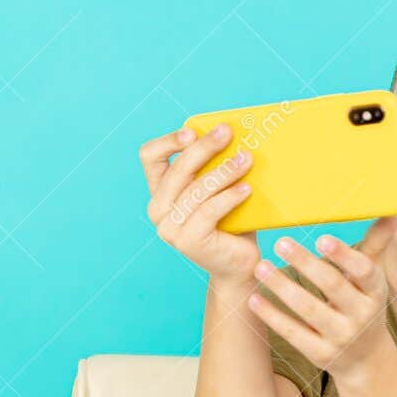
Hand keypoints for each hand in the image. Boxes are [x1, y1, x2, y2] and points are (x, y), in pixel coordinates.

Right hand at [140, 123, 259, 283]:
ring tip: (246, 160)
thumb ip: (214, 167)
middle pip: (178, 168)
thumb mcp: (219, 190)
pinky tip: (247, 189)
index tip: (193, 131)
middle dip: (204, 147)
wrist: (238, 265)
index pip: (149, 156)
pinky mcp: (187, 241)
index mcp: (160, 192)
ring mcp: (169, 228)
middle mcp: (158, 209)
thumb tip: (232, 133)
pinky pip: (209, 210)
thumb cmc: (232, 222)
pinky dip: (229, 197)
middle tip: (228, 133)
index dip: (168, 140)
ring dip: (224, 171)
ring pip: (196, 189)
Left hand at [248, 216, 396, 383]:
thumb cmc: (363, 306)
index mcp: (375, 292)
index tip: (322, 239)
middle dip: (306, 264)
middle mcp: (362, 315)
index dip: (344, 256)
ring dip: (282, 286)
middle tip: (281, 242)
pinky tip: (254, 298)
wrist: (365, 360)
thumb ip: (375, 247)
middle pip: (332, 287)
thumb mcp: (372, 282)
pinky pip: (293, 333)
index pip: (365, 271)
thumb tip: (391, 215)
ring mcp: (341, 337)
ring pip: (308, 310)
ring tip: (260, 266)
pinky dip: (272, 315)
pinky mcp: (320, 354)